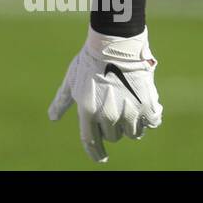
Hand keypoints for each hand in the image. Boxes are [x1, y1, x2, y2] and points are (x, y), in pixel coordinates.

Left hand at [48, 27, 162, 162]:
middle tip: (112, 107)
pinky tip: (143, 105)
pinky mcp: (147, 106)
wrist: (115, 44)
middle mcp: (107, 115)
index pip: (90, 141)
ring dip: (130, 124)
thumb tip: (52, 118)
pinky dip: (148, 117)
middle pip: (112, 136)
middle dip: (111, 127)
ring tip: (127, 104)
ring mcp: (128, 112)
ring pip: (131, 133)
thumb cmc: (90, 60)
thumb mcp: (71, 80)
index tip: (101, 159)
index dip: (95, 153)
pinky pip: (150, 123)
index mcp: (87, 110)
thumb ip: (62, 101)